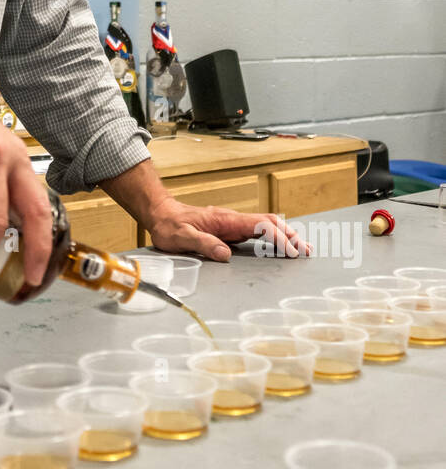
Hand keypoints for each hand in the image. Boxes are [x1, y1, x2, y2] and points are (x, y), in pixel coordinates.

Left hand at [146, 198, 310, 260]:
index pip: (261, 225)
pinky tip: (280, 246)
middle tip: (307, 251)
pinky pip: (257, 230)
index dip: (279, 238)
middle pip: (270, 222)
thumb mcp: (181, 237)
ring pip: (266, 225)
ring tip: (302, 249)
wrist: (161, 213)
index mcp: (225, 220)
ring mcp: (233, 223)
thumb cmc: (169, 225)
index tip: (291, 252)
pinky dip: (273, 237)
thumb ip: (203, 244)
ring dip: (285, 235)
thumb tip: (226, 255)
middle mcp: (233, 219)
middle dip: (290, 235)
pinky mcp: (230, 228)